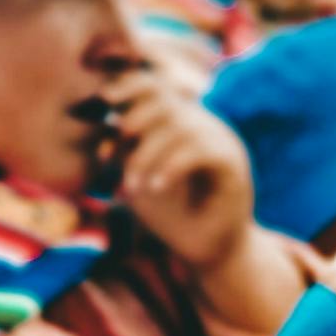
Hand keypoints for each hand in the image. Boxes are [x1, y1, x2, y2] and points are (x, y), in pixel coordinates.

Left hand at [93, 68, 253, 278]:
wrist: (207, 251)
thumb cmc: (170, 213)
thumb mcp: (138, 176)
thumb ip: (123, 150)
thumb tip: (102, 132)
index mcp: (178, 121)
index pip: (154, 85)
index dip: (127, 84)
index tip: (103, 99)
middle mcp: (201, 124)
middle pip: (164, 97)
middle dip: (130, 121)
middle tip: (111, 156)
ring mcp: (220, 140)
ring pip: (178, 125)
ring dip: (144, 155)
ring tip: (130, 185)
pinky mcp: (233, 164)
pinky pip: (199, 151)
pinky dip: (170, 167)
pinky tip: (156, 188)